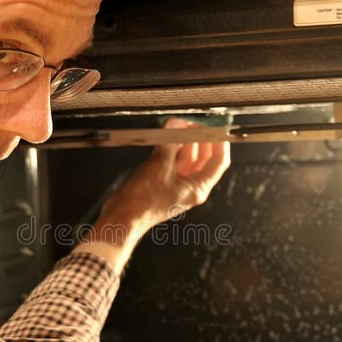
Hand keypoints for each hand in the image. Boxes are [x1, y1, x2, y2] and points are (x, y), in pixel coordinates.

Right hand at [75, 119, 229, 271]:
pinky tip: (166, 137)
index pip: (218, 162)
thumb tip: (175, 125)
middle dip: (199, 140)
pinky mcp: (163, 182)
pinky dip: (172, 149)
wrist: (122, 217)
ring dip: (184, 142)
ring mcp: (177, 185)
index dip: (218, 142)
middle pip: (204, 159)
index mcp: (198, 189)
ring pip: (187, 159)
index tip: (214, 127)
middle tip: (191, 124)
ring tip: (177, 126)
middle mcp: (190, 188)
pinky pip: (173, 162)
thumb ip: (170, 142)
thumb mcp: (159, 165)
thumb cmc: (142, 202)